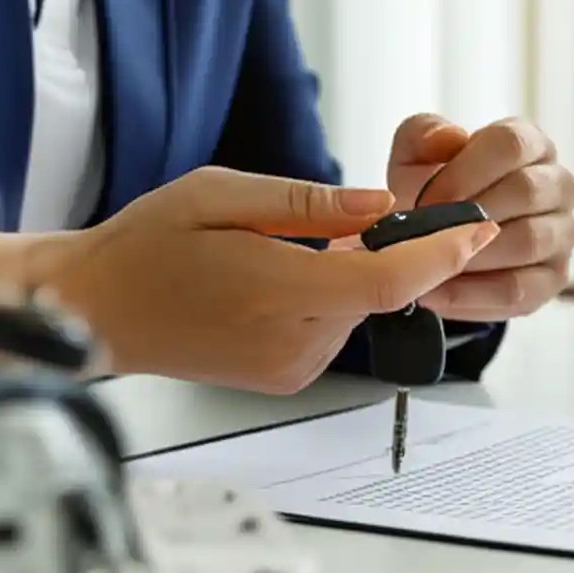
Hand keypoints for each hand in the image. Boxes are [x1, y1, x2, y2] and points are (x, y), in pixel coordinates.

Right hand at [0, 166, 499, 393]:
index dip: (441, 254)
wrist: (97, 312)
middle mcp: (293, 342)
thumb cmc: (147, 247)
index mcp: (278, 291)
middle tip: (355, 216)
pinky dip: (330, 299)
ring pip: (358, 311)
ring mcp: (291, 368)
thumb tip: (379, 206)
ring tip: (290, 249)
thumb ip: (309, 203)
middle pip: (378, 293)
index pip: (388, 281)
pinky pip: (334, 330)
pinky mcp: (287, 378)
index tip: (476, 227)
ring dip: (352, 276)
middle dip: (386, 252)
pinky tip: (283, 280)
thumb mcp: (221, 195)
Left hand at [384, 113, 573, 320]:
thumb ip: (422, 135)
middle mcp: (557, 185)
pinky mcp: (553, 279)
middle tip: (426, 235)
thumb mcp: (416, 157)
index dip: (466, 171)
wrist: (442, 245)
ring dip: (472, 255)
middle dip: (468, 215)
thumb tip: (450, 138)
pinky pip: (519, 290)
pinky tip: (437, 295)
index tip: (428, 199)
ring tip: (430, 266)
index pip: (511, 144)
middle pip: (526, 191)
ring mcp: (562, 233)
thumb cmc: (437, 192)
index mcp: (530, 145)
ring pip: (528, 242)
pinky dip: (472, 296)